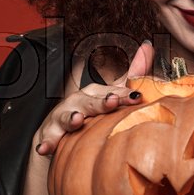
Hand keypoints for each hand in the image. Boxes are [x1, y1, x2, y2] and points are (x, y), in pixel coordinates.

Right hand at [34, 41, 154, 155]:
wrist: (60, 132)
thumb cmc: (91, 113)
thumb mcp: (111, 97)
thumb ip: (132, 75)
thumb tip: (147, 46)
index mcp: (95, 93)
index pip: (113, 93)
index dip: (125, 95)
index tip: (137, 97)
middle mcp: (78, 101)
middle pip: (91, 102)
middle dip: (101, 102)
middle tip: (113, 101)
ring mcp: (62, 115)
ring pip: (66, 116)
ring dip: (71, 118)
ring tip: (77, 119)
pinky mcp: (50, 132)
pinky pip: (48, 138)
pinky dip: (46, 142)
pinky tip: (45, 148)